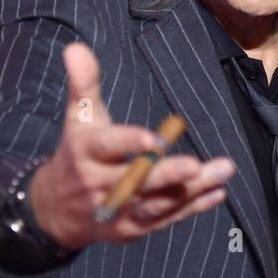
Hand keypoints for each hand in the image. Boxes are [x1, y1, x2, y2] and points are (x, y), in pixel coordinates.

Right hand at [28, 42, 233, 248]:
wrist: (54, 209)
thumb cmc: (78, 153)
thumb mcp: (79, 119)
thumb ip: (84, 85)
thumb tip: (75, 47)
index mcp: (85, 153)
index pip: (108, 147)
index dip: (131, 143)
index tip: (157, 139)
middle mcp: (99, 185)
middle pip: (135, 181)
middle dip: (166, 175)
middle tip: (195, 164)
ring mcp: (116, 211)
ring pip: (155, 203)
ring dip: (190, 191)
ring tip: (222, 173)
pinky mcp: (131, 229)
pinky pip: (164, 219)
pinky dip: (192, 208)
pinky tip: (217, 192)